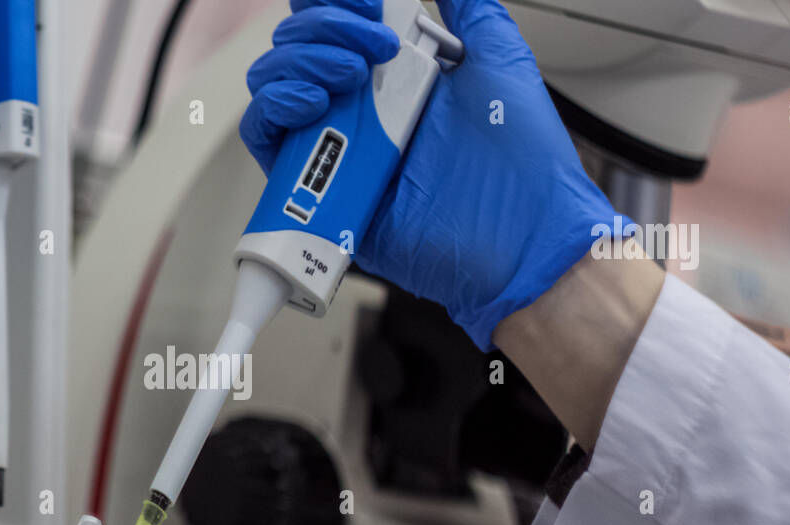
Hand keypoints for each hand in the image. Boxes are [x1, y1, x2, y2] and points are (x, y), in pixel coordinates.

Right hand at [240, 0, 619, 349]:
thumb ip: (472, 12)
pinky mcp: (321, 191)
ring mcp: (338, 149)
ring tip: (350, 74)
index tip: (367, 2)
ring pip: (274, 86)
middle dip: (323, 27)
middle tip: (374, 43)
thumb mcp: (501, 62)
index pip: (337, 28)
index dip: (335, 5)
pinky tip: (313, 100)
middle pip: (298, 49)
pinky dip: (274, 108)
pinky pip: (266, 143)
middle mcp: (361, 111)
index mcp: (397, 78)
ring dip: (299, 62)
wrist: (522, 237)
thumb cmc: (522, 163)